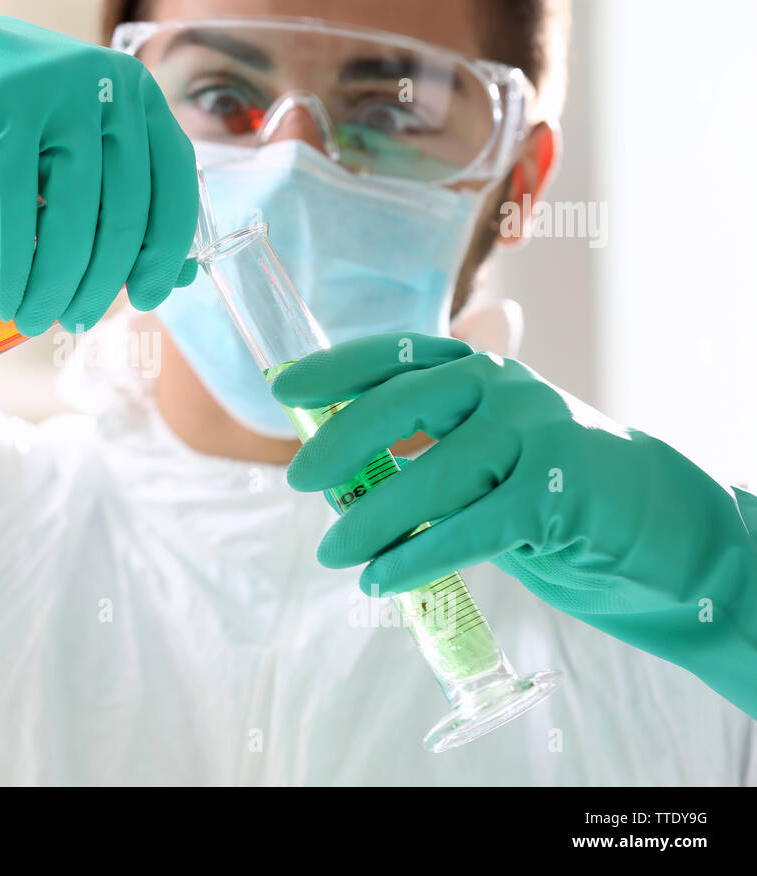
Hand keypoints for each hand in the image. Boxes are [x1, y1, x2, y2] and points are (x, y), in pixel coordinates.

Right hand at [0, 0, 197, 335]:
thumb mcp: (13, 162)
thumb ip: (66, 190)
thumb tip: (130, 268)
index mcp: (100, 90)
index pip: (168, 172)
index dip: (169, 236)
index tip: (151, 289)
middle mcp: (84, 78)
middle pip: (131, 196)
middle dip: (118, 270)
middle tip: (85, 320)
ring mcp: (41, 83)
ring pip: (87, 202)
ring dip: (78, 274)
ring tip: (51, 318)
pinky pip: (28, 191)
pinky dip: (30, 256)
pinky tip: (24, 301)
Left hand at [270, 332, 756, 714]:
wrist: (651, 517)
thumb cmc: (544, 480)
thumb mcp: (484, 444)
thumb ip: (424, 441)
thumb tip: (331, 466)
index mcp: (481, 368)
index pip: (398, 354)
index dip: (335, 367)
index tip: (282, 387)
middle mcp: (506, 389)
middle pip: (404, 403)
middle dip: (342, 440)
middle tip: (298, 478)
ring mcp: (535, 437)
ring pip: (431, 477)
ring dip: (372, 520)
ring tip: (334, 554)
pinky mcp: (555, 496)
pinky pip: (468, 530)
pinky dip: (417, 558)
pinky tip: (381, 580)